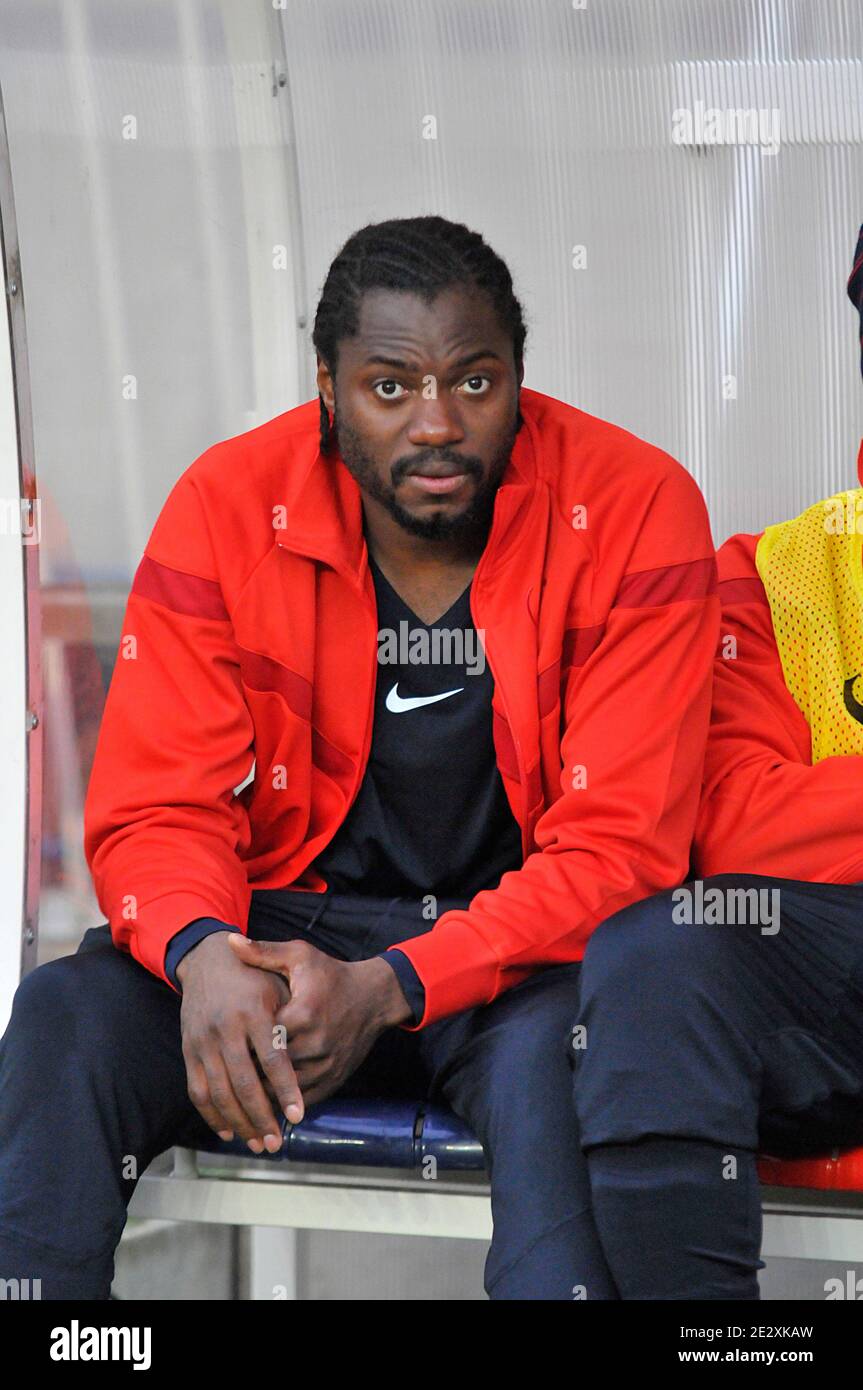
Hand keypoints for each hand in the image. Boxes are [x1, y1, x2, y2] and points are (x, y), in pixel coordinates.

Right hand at [176, 931, 303, 1153]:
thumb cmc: (254, 975)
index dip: (285, 1089)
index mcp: (253, 1010)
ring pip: (219, 1092)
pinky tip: (229, 1131)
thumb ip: (292, 1017)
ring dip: (239, 1123)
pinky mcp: (188, 1050)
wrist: (208, 960)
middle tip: (278, 1143)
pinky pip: (197, 1090)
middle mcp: (225, 1028)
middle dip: (262, 1117)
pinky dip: (211, 1114)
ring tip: (259, 1144)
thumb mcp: (279, 983)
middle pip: (244, 1083)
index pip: (273, 1058)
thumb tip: (309, 1058)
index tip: (298, 1115)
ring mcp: (202, 1041)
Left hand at [227, 937, 412, 1110]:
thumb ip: (263, 952)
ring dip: (260, 1092)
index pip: (260, 1037)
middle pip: (269, 1069)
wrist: (373, 998)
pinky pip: (301, 1100)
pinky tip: (264, 1097)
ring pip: (283, 1091)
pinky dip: (281, 1101)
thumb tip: (230, 940)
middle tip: (221, 1074)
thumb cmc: (330, 975)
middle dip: (245, 1073)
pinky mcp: (334, 1080)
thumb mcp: (299, 956)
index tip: (219, 1044)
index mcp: (303, 1012)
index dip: (239, 1043)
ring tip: (237, 1090)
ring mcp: (326, 1065)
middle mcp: (316, 1043)